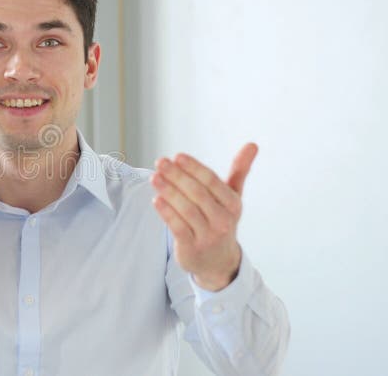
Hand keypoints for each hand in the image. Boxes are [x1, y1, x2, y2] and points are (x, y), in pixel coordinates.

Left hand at [150, 143, 257, 290]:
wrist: (219, 262)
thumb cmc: (222, 221)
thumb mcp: (232, 198)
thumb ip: (239, 171)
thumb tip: (252, 144)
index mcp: (233, 204)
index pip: (212, 182)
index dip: (194, 168)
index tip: (177, 156)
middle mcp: (223, 220)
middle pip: (197, 193)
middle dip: (177, 176)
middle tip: (160, 162)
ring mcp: (207, 236)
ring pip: (186, 209)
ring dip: (168, 191)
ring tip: (154, 177)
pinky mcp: (192, 248)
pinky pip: (178, 228)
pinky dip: (167, 213)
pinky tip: (156, 200)